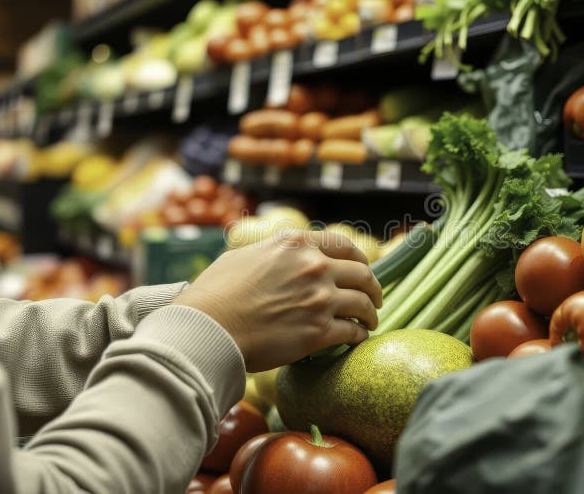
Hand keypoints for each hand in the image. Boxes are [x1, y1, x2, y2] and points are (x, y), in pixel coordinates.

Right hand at [173, 230, 381, 371]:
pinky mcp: (318, 331)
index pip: (343, 245)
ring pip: (363, 304)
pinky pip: (352, 332)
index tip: (363, 268)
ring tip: (370, 322)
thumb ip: (271, 253)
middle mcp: (314, 267)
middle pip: (362, 274)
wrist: (208, 328)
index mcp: (296, 244)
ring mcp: (319, 299)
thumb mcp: (243, 256)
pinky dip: (358, 336)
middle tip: (375, 298)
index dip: (359, 258)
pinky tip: (356, 339)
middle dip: (373, 287)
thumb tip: (279, 257)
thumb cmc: (215, 294)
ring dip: (371, 314)